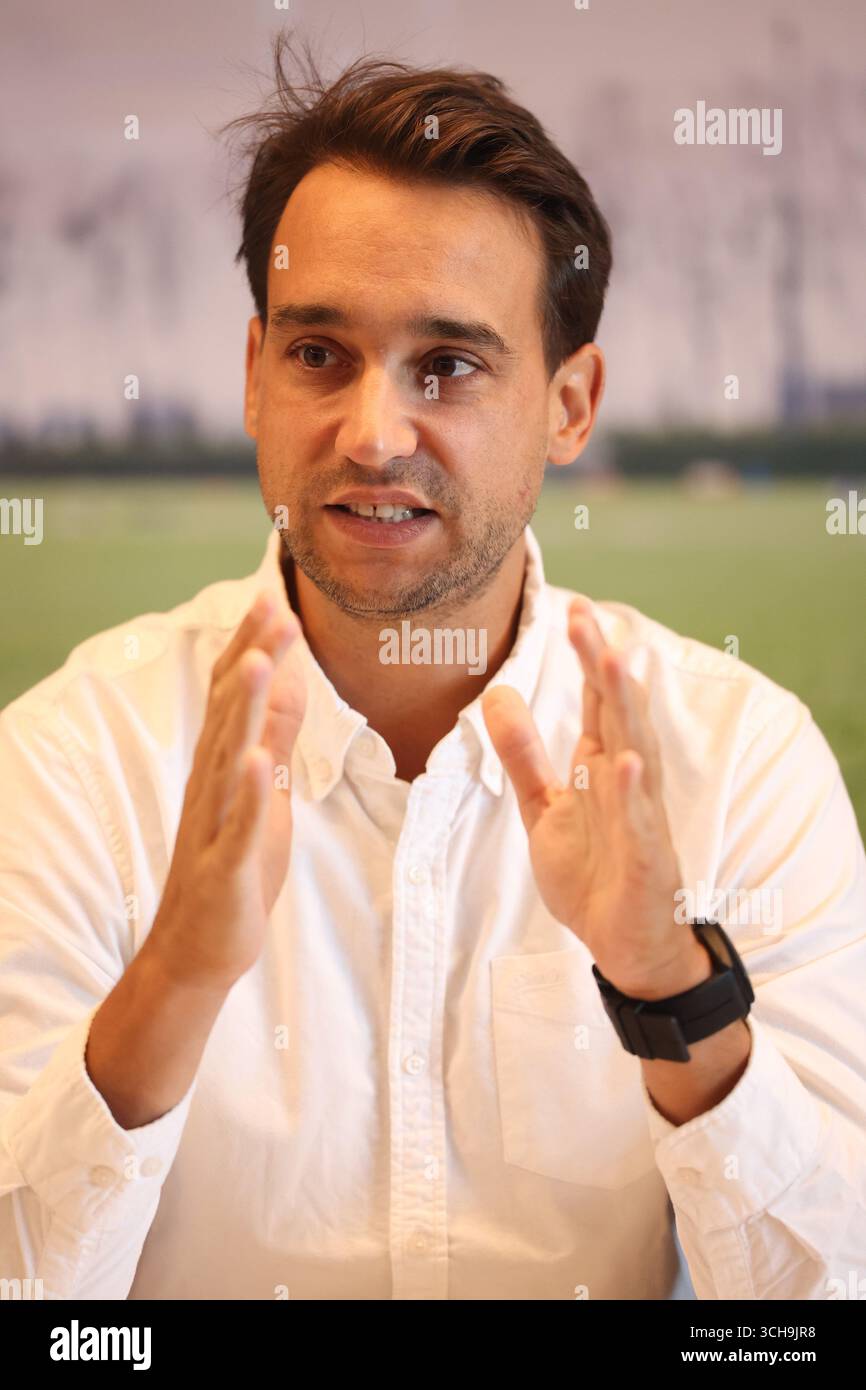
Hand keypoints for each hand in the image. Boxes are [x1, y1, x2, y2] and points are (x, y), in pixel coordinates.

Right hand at [146, 587, 305, 991]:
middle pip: (229, 713)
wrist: (198, 947)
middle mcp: (211, 785)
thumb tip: (287, 676)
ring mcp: (216, 825)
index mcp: (221, 765)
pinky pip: (236, 827)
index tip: (272, 598)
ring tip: (260, 661)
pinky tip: (256, 760)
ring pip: (228, 759)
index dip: (252, 647)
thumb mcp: (264, 791)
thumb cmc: (235, 864)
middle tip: (271, 607)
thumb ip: (275, 735)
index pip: (234, 696)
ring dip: (243, 709)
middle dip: (251, 659)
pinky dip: (245, 792)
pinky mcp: (225, 867)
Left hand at [481, 595, 708, 999]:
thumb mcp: (545, 808)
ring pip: (635, 754)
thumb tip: (495, 695)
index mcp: (602, 766)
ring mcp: (640, 819)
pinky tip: (624, 763)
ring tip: (615, 663)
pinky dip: (633, 793)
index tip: (574, 607)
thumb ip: (523, 755)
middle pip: (617, 714)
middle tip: (586, 615)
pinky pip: (639, 824)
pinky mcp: (646, 860)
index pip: (596, 702)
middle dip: (602, 665)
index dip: (587, 657)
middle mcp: (627, 782)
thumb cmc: (594, 872)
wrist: (627, 945)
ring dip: (626, 709)